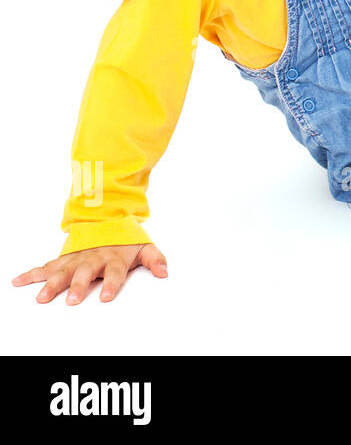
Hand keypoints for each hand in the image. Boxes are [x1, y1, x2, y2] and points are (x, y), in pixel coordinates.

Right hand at [11, 243, 167, 303]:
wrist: (107, 219)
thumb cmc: (126, 240)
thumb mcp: (145, 247)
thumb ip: (155, 260)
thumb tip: (164, 272)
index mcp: (114, 258)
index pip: (114, 272)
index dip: (111, 284)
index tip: (106, 297)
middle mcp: (93, 258)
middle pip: (85, 273)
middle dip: (78, 286)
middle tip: (72, 300)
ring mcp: (77, 258)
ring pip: (62, 271)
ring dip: (52, 284)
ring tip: (42, 298)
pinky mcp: (64, 258)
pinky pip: (46, 266)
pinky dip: (31, 274)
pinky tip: (17, 281)